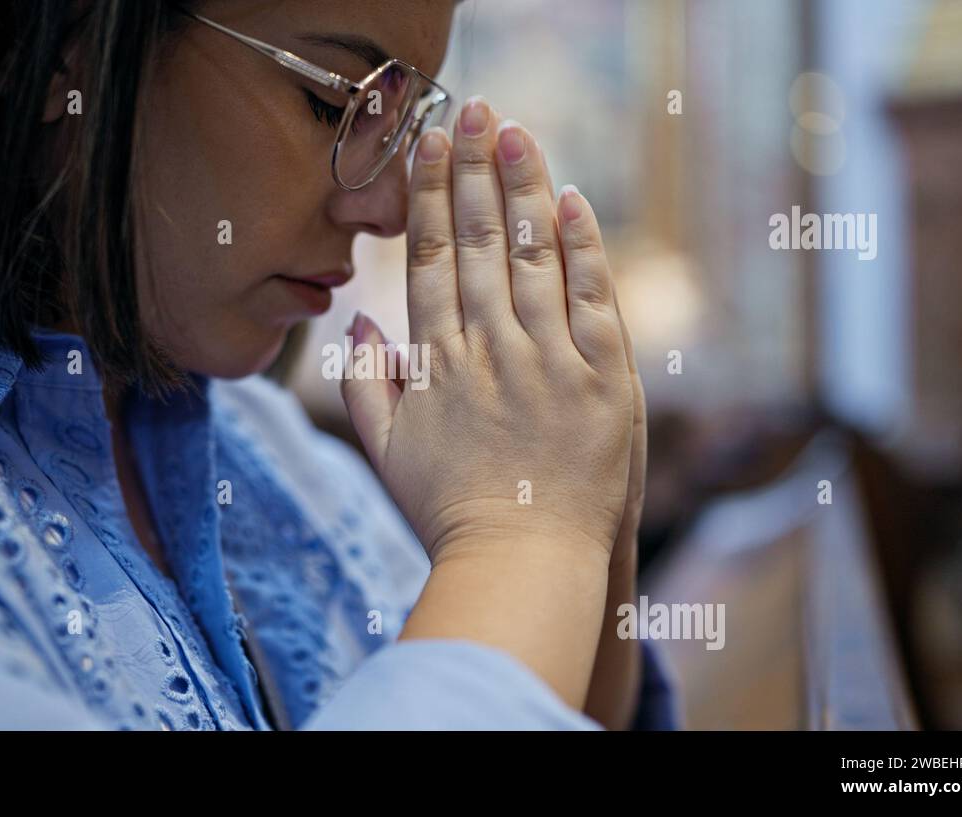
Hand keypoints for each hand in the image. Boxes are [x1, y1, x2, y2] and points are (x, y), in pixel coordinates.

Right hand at [342, 96, 635, 564]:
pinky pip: (593, 298)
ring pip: (531, 254)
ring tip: (515, 129)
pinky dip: (582, 247)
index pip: (427, 257)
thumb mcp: (388, 451)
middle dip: (471, 167)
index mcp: (436, 360)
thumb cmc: (449, 511)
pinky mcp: (602, 378)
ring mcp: (548, 359)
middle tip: (472, 108)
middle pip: (475, 239)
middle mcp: (488, 346)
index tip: (426, 143)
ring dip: (522, 187)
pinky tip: (571, 200)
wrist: (520, 562)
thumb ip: (368, 382)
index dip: (425, 194)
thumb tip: (359, 320)